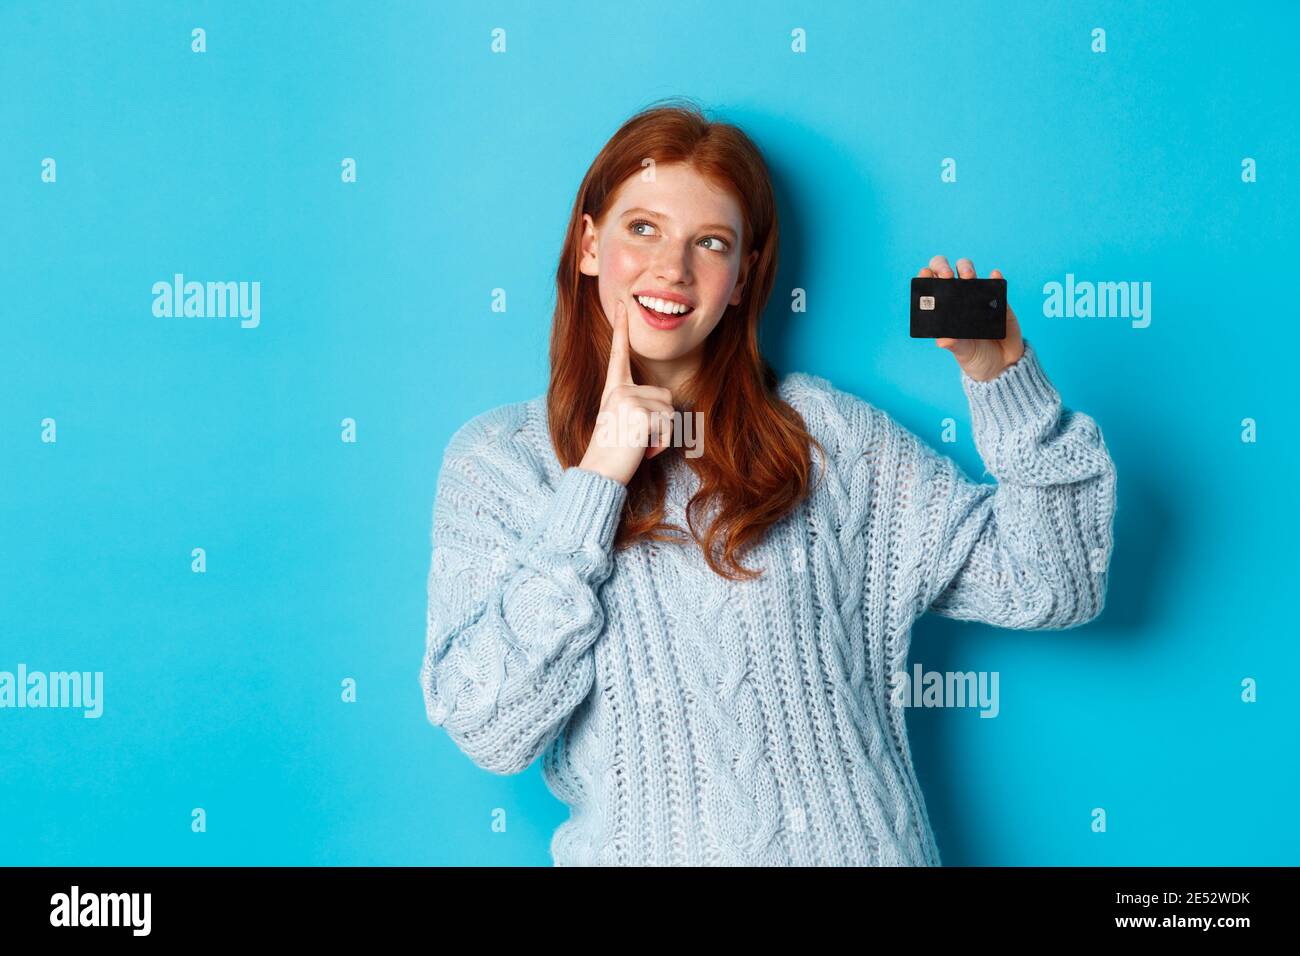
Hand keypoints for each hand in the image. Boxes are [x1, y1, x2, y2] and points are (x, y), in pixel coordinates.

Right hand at [578, 300, 675, 485]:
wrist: (599, 473)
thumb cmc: (613, 452)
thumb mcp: (621, 421)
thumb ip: (636, 405)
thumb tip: (666, 408)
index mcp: (613, 389)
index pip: (618, 353)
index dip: (621, 328)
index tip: (621, 304)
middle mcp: (619, 390)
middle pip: (665, 396)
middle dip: (661, 422)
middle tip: (638, 438)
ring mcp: (629, 400)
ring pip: (670, 411)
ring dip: (662, 434)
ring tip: (639, 444)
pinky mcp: (640, 415)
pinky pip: (669, 426)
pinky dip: (662, 443)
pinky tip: (643, 450)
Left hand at [918, 255, 1024, 381]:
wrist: (1002, 363)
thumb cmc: (975, 356)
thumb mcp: (962, 352)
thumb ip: (953, 344)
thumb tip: (942, 340)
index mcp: (943, 310)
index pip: (930, 288)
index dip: (926, 277)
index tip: (925, 275)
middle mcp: (957, 299)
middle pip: (946, 272)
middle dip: (943, 267)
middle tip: (947, 275)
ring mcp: (977, 296)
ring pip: (968, 271)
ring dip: (966, 267)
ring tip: (968, 276)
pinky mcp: (998, 299)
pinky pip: (995, 282)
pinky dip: (994, 276)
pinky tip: (993, 274)